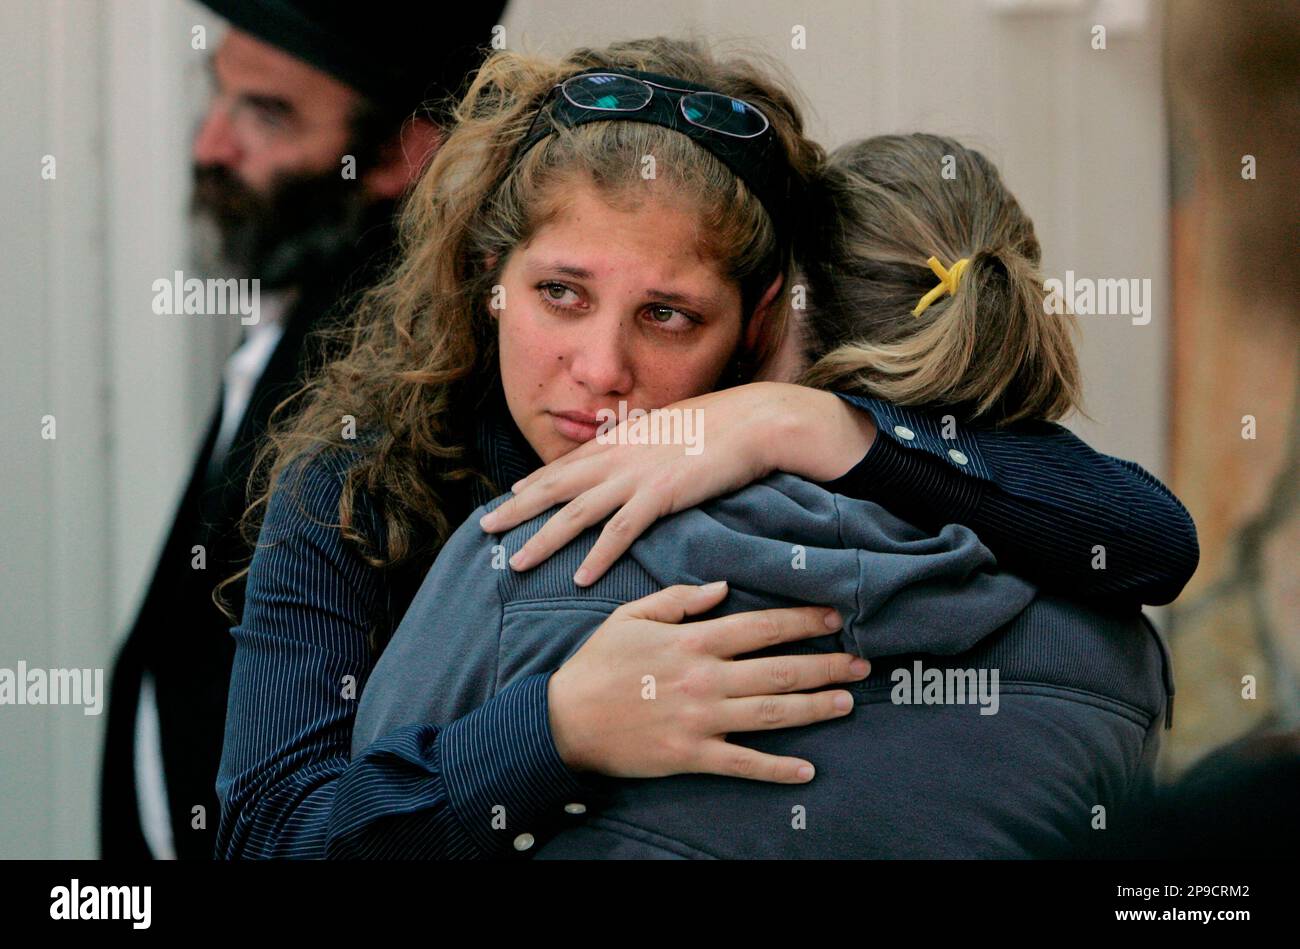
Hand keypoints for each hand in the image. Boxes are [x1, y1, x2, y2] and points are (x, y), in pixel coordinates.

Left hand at [480, 382, 876, 584]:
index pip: (567, 465)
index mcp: (622, 440)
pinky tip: (580, 577)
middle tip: (485, 530)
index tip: (509, 497)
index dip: (535, 483)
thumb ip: (645, 443)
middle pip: (555, 487)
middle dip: (517, 510)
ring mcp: (637, 475)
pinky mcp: (661, 495)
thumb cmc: (720, 425)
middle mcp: (620, 456)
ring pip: (577, 513)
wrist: (755, 421)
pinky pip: (621, 532)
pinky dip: (598, 556)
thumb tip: (631, 449)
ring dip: (544, 540)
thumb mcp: (671, 429)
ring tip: (518, 564)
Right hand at [547, 581, 869, 782]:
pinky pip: (743, 763)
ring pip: (772, 713)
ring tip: (848, 702)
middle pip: (779, 669)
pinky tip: (808, 771)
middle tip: (862, 662)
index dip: (802, 619)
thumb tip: (723, 588)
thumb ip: (678, 599)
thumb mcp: (631, 616)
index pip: (761, 626)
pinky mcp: (692, 755)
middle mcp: (705, 678)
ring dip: (815, 707)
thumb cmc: (597, 664)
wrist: (564, 719)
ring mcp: (701, 719)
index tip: (835, 615)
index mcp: (693, 640)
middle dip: (826, 664)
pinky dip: (777, 769)